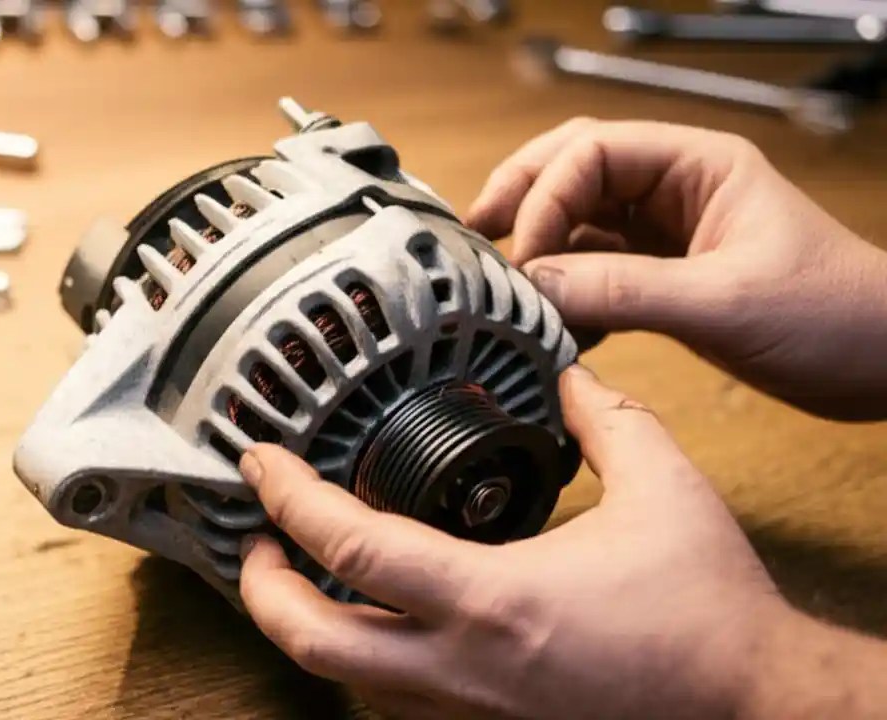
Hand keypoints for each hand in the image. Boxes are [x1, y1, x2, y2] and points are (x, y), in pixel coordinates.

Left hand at [237, 367, 786, 719]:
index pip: (352, 549)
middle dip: (262, 590)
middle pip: (314, 643)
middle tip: (257, 539)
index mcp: (493, 600)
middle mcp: (465, 668)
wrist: (752, 709)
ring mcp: (472, 710)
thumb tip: (571, 382)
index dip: (288, 500)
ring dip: (310, 626)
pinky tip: (377, 618)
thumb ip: (610, 422)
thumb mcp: (665, 491)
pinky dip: (365, 658)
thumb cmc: (711, 618)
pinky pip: (397, 699)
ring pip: (349, 680)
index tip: (260, 463)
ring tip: (303, 572)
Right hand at [465, 119, 886, 420]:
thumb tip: (534, 286)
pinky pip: (594, 269)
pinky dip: (564, 289)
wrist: (884, 364)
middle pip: (573, 170)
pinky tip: (549, 317)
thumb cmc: (838, 315)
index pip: (592, 153)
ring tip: (500, 279)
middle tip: (476, 232)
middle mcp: (676, 189)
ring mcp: (667, 232)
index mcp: (699, 165)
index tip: (525, 254)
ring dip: (537, 246)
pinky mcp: (664, 276)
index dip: (546, 196)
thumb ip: (623, 291)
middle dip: (521, 197)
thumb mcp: (724, 301)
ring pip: (577, 221)